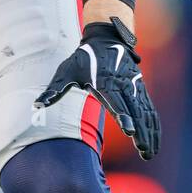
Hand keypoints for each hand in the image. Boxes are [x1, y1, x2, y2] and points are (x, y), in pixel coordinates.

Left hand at [35, 17, 160, 160]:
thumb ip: (54, 90)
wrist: (106, 39)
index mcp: (104, 81)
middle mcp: (122, 84)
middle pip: (135, 111)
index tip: (130, 131)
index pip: (115, 101)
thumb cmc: (83, 58)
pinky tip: (155, 141)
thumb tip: (36, 105)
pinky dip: (154, 125)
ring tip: (149, 153)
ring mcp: (134, 87)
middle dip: (141, 132)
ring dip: (150, 133)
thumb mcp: (66, 71)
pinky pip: (150, 109)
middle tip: (144, 151)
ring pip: (145, 112)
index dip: (124, 116)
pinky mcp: (140, 89)